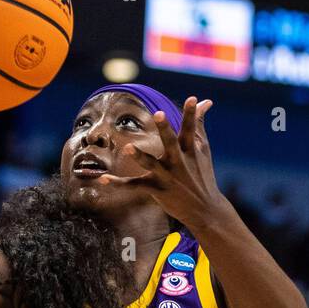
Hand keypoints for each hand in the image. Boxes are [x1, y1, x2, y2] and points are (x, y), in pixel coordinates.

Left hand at [97, 97, 230, 234]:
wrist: (204, 209)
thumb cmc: (201, 174)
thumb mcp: (202, 149)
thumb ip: (199, 124)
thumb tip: (206, 101)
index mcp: (189, 150)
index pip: (190, 129)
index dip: (191, 114)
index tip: (192, 98)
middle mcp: (178, 161)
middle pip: (170, 142)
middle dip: (165, 129)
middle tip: (159, 113)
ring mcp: (167, 176)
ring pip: (151, 164)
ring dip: (139, 156)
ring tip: (128, 147)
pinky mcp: (156, 190)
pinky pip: (134, 186)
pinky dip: (118, 184)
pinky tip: (102, 179)